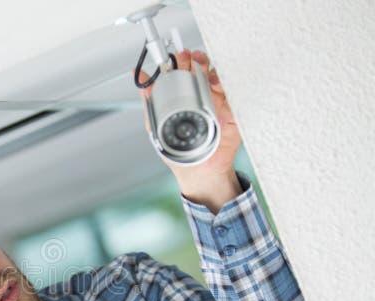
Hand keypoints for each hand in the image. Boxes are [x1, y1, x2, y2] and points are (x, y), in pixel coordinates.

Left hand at [137, 49, 242, 211]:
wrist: (199, 171)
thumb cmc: (178, 151)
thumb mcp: (157, 125)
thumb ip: (151, 103)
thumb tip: (141, 81)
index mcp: (184, 96)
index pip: (183, 70)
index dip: (181, 60)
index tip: (176, 56)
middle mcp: (201, 95)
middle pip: (201, 68)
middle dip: (195, 59)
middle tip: (188, 59)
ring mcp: (217, 101)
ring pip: (217, 75)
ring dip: (210, 68)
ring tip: (201, 68)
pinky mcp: (231, 111)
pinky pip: (233, 91)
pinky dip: (226, 83)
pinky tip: (216, 83)